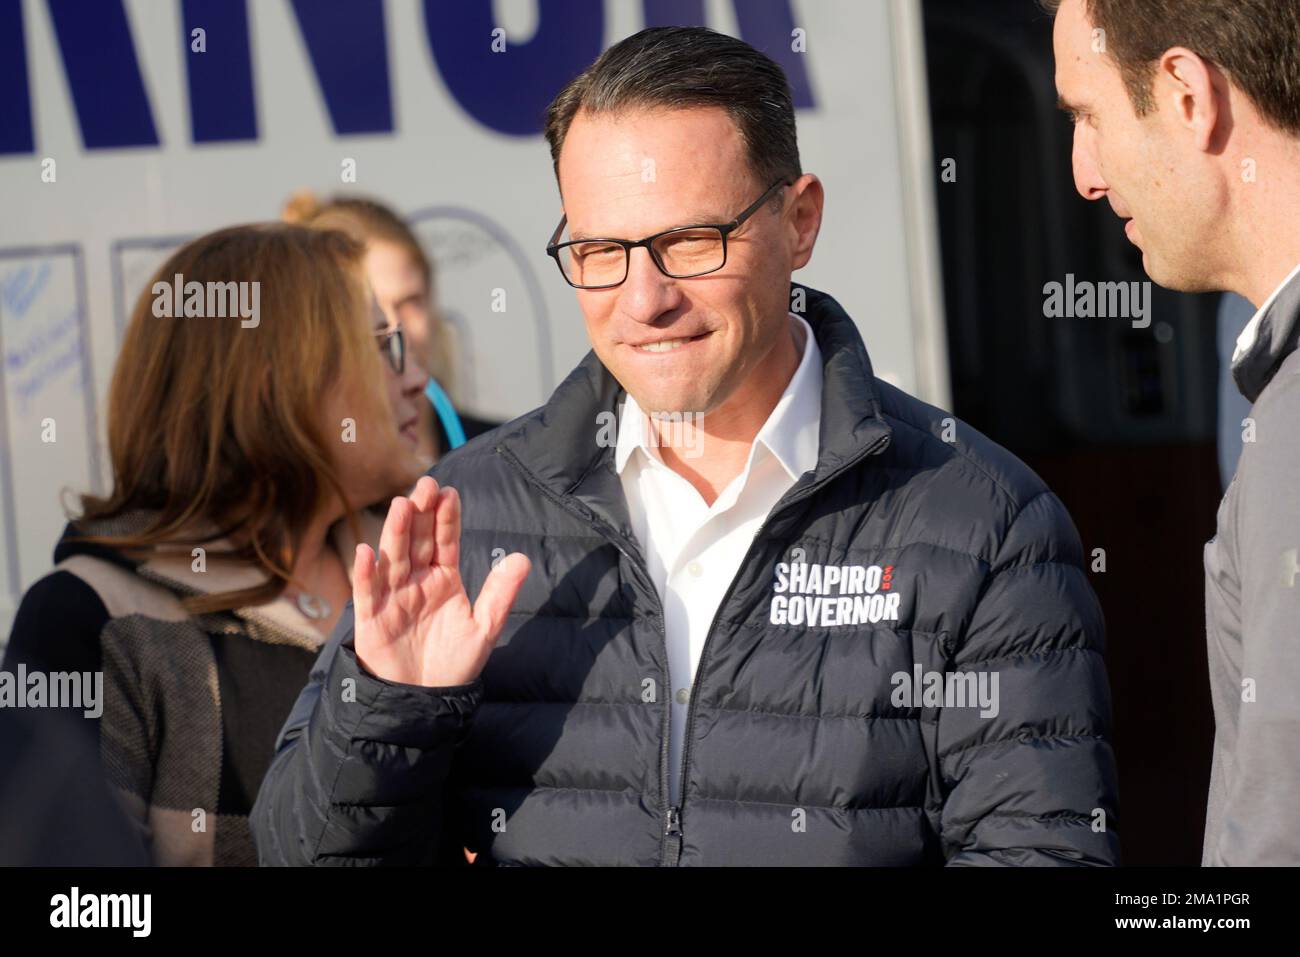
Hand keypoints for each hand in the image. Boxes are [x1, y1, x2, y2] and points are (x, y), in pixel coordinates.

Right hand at [352, 475, 529, 686]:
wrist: (425, 701)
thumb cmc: (453, 665)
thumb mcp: (483, 628)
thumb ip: (500, 593)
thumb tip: (521, 558)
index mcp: (442, 579)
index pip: (444, 541)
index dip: (446, 518)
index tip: (450, 492)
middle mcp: (416, 582)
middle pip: (416, 540)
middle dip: (420, 513)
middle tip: (425, 485)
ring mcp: (392, 598)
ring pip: (392, 558)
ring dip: (394, 532)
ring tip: (401, 505)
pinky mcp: (372, 619)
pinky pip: (366, 593)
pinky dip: (364, 573)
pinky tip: (366, 552)